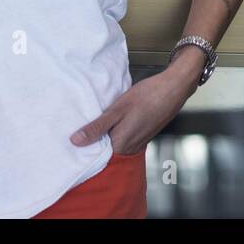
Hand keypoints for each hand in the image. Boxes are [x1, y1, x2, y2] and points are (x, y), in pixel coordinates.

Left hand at [68, 56, 199, 153]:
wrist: (173, 88)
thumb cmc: (147, 96)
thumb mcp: (117, 109)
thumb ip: (97, 127)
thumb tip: (76, 141)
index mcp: (121, 145)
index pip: (95, 155)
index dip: (83, 147)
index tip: (69, 138)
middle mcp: (129, 149)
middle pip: (104, 150)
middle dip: (91, 142)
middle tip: (75, 129)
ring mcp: (137, 143)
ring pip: (113, 143)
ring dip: (102, 136)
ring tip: (88, 123)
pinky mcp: (142, 135)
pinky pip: (122, 138)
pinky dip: (113, 131)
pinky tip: (108, 121)